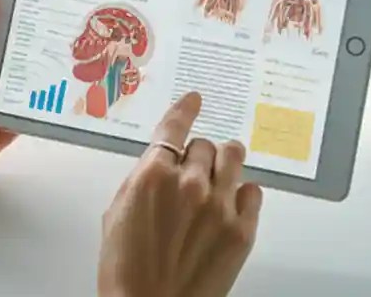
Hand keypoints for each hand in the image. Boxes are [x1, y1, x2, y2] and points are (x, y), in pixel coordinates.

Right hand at [98, 93, 262, 296]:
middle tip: (193, 171)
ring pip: (234, 157)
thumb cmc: (125, 271)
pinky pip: (253, 191)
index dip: (186, 109)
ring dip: (225, 162)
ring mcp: (220, 206)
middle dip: (198, 154)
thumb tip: (159, 164)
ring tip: (219, 176)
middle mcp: (190, 184)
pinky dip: (242, 193)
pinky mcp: (243, 230)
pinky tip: (230, 205)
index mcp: (153, 176)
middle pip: (205, 144)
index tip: (195, 99)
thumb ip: (142, 180)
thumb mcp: (117, 213)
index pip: (175, 126)